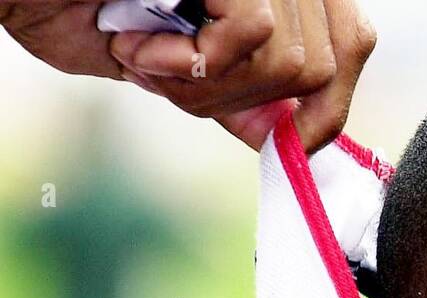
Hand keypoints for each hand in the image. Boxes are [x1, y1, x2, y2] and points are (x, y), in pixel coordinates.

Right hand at [0, 0, 375, 151]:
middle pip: (326, 62)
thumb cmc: (60, 2)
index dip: (331, 105)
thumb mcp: (165, 63)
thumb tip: (291, 140)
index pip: (353, 41)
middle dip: (246, 101)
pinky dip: (193, 64)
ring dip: (209, 85)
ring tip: (142, 53)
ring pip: (294, 61)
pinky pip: (256, 38)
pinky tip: (135, 43)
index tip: (293, 142)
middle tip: (167, 81)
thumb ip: (234, 93)